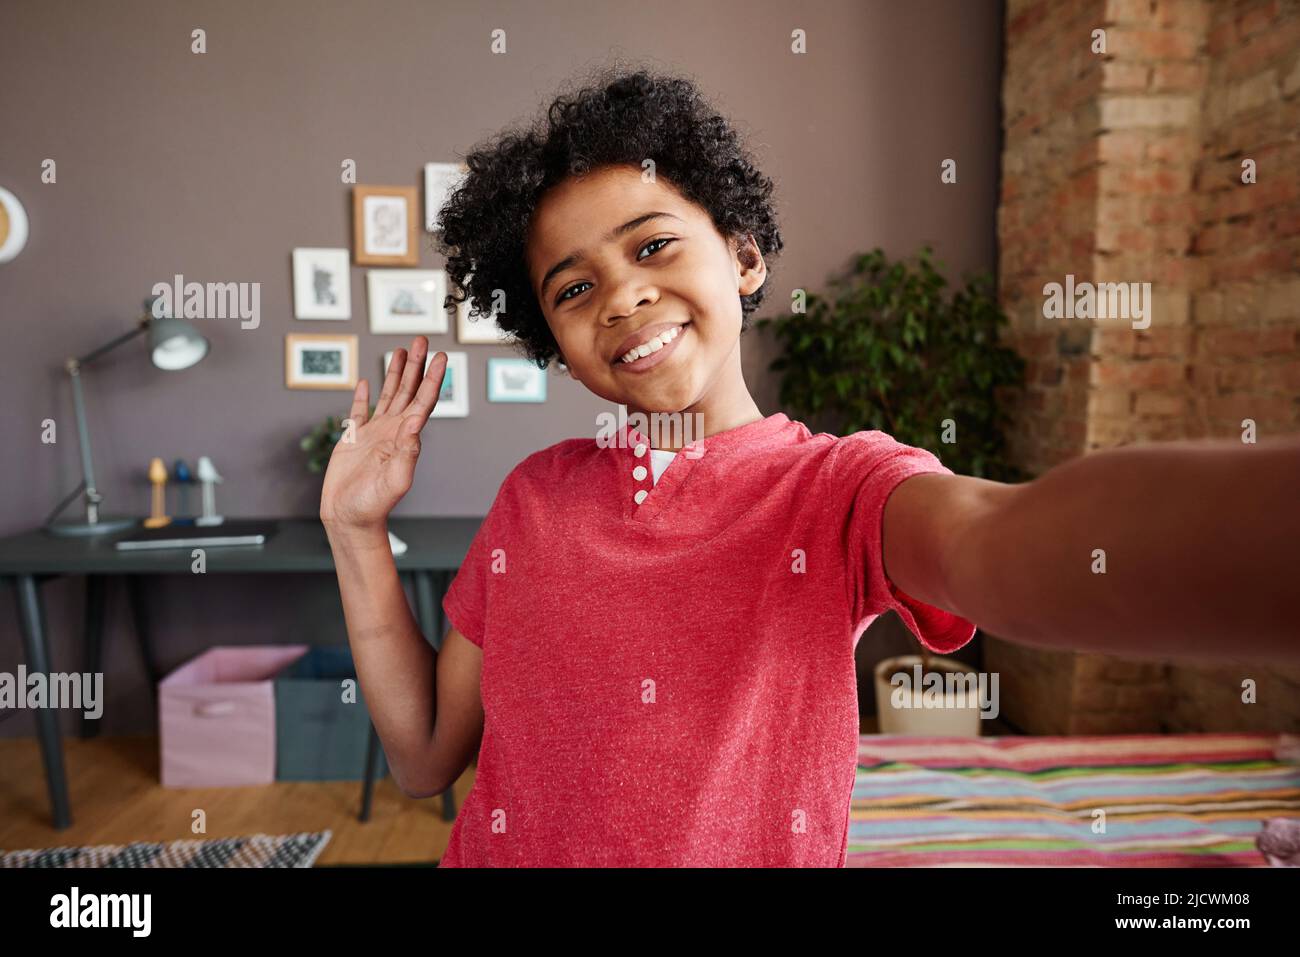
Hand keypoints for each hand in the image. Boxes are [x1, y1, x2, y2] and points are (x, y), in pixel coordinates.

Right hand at [319, 336, 446, 533]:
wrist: (349, 520)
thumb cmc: (373, 505)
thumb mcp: (395, 480)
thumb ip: (407, 453)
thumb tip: (415, 424)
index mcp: (405, 437)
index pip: (423, 401)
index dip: (433, 378)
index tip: (442, 356)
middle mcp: (393, 431)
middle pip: (408, 391)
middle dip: (416, 365)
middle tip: (422, 339)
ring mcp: (374, 434)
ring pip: (388, 396)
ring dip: (395, 373)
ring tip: (400, 350)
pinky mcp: (353, 441)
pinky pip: (359, 413)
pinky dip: (362, 396)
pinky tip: (366, 381)